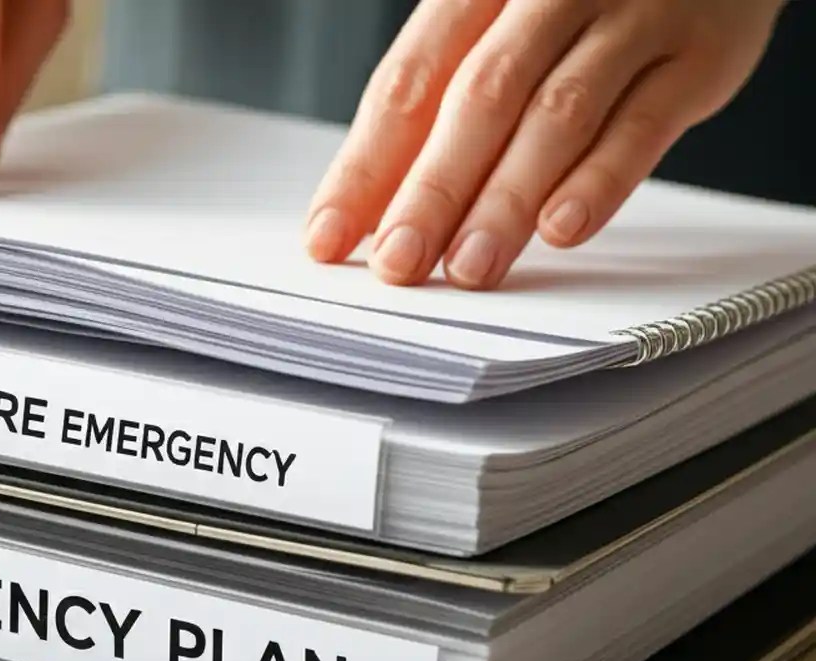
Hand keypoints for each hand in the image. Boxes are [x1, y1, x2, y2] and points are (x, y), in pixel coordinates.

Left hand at [305, 0, 785, 289]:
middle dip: (433, 189)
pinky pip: (645, 122)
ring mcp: (631, 16)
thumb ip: (441, 107)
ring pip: (558, 115)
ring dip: (509, 198)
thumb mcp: (498, 28)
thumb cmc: (577, 1)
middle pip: (480, 97)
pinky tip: (563, 230)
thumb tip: (373, 211)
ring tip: (471, 266)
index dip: (365, 165)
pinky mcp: (699, 54)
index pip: (408, 82)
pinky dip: (602, 179)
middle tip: (400, 263)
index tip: (329, 237)